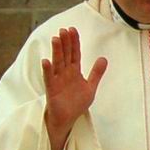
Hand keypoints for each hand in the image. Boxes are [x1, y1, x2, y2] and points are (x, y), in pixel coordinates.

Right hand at [42, 27, 107, 148]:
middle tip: (64, 30)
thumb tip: (103, 58)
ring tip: (56, 39)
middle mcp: (65, 74)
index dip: (74, 42)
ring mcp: (57, 81)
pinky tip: (46, 61)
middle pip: (65, 55)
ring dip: (56, 51)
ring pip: (57, 63)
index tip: (72, 30)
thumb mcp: (90, 86)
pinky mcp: (52, 90)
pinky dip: (47, 70)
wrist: (68, 119)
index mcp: (74, 72)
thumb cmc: (77, 103)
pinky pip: (49, 78)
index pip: (74, 54)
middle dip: (65, 43)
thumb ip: (96, 73)